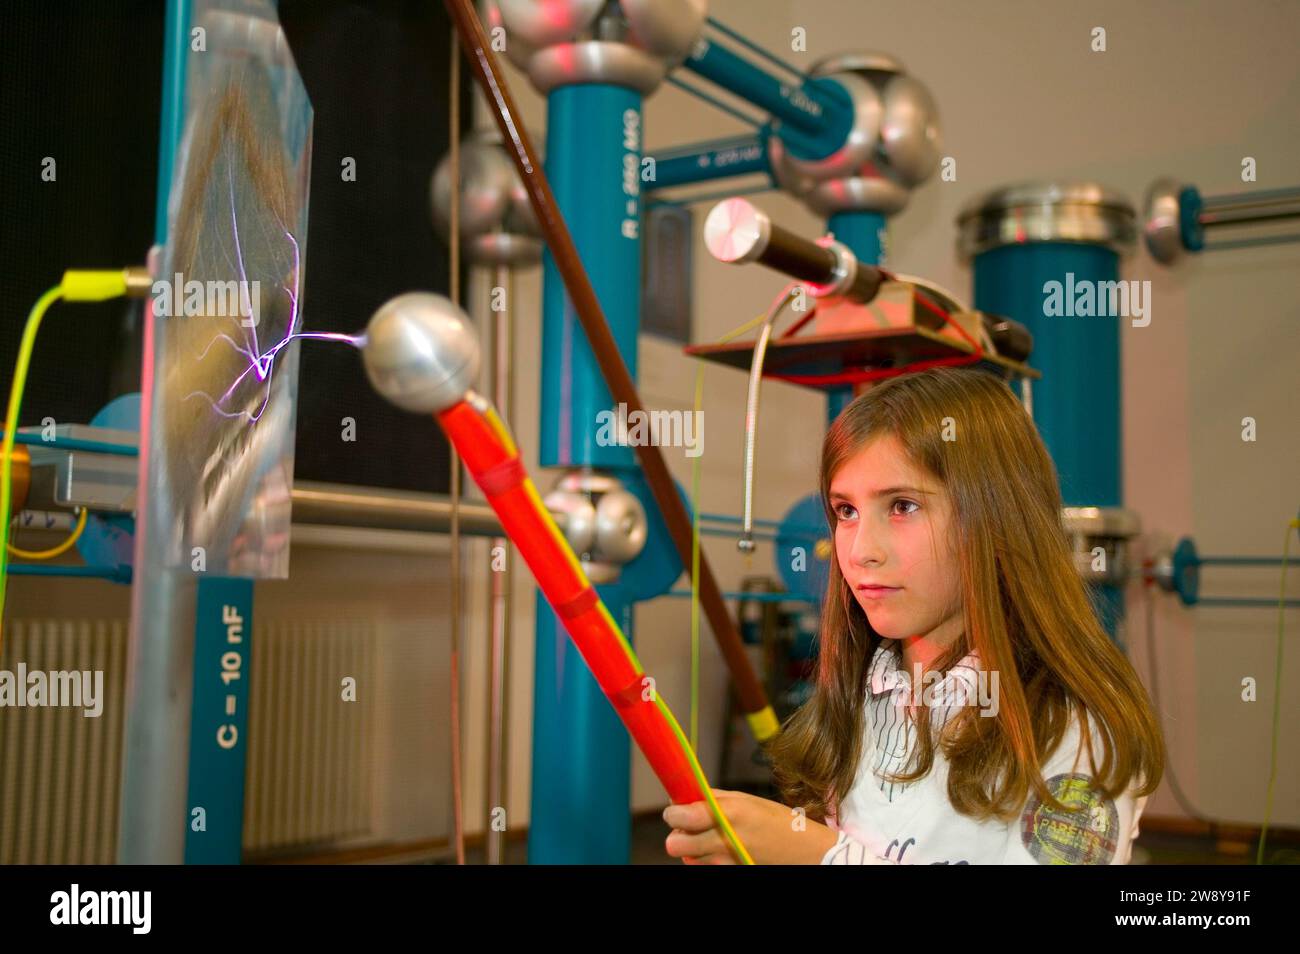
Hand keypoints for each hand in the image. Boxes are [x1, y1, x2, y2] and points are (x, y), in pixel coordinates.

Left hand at [662, 789, 838, 864]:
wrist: (804, 852)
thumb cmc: (776, 821)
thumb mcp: (746, 800)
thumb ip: (713, 799)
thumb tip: (684, 798)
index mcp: (728, 814)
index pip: (681, 817)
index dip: (673, 814)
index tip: (676, 811)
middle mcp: (724, 840)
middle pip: (675, 844)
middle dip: (678, 835)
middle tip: (688, 828)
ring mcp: (726, 862)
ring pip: (688, 857)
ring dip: (694, 847)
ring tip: (712, 838)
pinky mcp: (730, 872)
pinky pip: (704, 867)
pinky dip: (706, 860)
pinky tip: (721, 851)